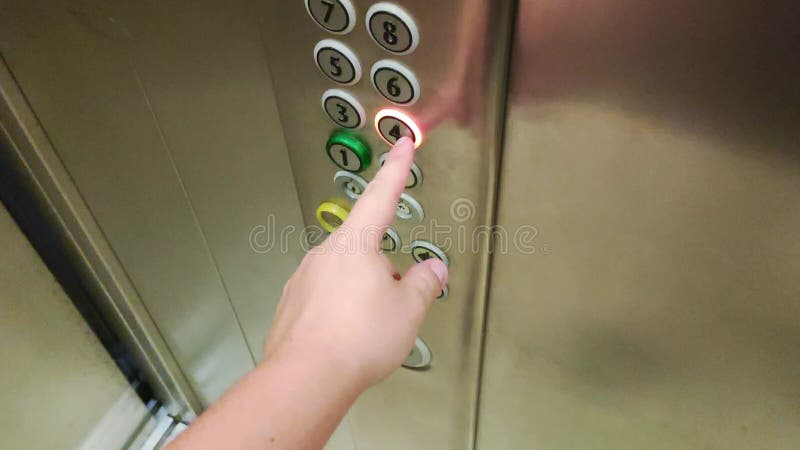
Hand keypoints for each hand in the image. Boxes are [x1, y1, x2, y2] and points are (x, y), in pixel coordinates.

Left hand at [263, 137, 447, 389]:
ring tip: (368, 329)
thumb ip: (424, 283)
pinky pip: (325, 298)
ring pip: (344, 275)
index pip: (381, 196)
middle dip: (384, 270)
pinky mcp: (292, 303)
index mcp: (356, 244)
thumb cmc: (360, 338)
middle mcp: (325, 253)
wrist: (306, 377)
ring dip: (362, 293)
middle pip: (364, 248)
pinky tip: (346, 336)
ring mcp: (304, 277)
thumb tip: (433, 269)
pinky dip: (340, 311)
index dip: (396, 169)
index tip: (402, 143)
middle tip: (393, 306)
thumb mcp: (408, 310)